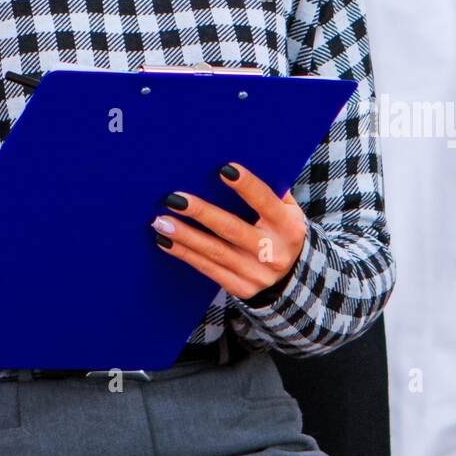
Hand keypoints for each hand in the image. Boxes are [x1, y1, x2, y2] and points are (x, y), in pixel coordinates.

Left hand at [150, 163, 307, 302]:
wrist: (295, 279)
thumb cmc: (282, 230)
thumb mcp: (288, 211)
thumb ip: (270, 190)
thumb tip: (233, 167)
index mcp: (288, 226)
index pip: (266, 202)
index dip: (246, 186)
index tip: (223, 169)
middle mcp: (273, 252)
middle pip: (232, 230)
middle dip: (202, 213)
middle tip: (174, 199)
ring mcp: (257, 273)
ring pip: (215, 252)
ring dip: (185, 236)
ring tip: (160, 221)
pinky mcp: (241, 288)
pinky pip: (208, 269)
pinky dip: (185, 254)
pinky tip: (166, 241)